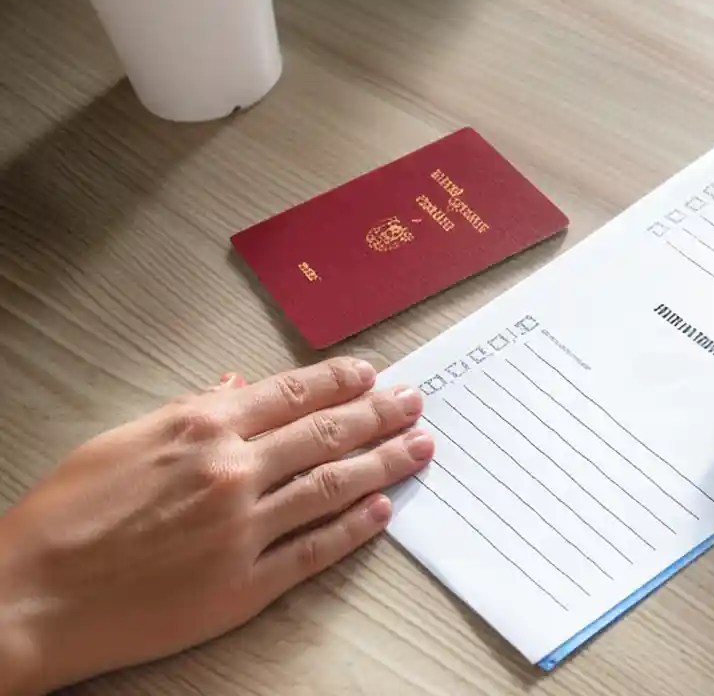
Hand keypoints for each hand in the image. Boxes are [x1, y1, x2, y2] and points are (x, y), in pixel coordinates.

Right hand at [0, 359, 432, 693]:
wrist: (31, 596)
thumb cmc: (66, 516)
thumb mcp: (123, 440)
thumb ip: (190, 410)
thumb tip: (237, 385)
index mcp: (201, 428)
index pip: (293, 393)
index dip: (341, 381)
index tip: (373, 374)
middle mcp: (233, 472)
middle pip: (327, 434)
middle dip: (380, 415)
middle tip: (415, 403)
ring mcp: (244, 530)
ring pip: (334, 487)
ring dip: (385, 463)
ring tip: (418, 447)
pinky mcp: (245, 585)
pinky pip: (316, 550)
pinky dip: (355, 528)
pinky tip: (382, 511)